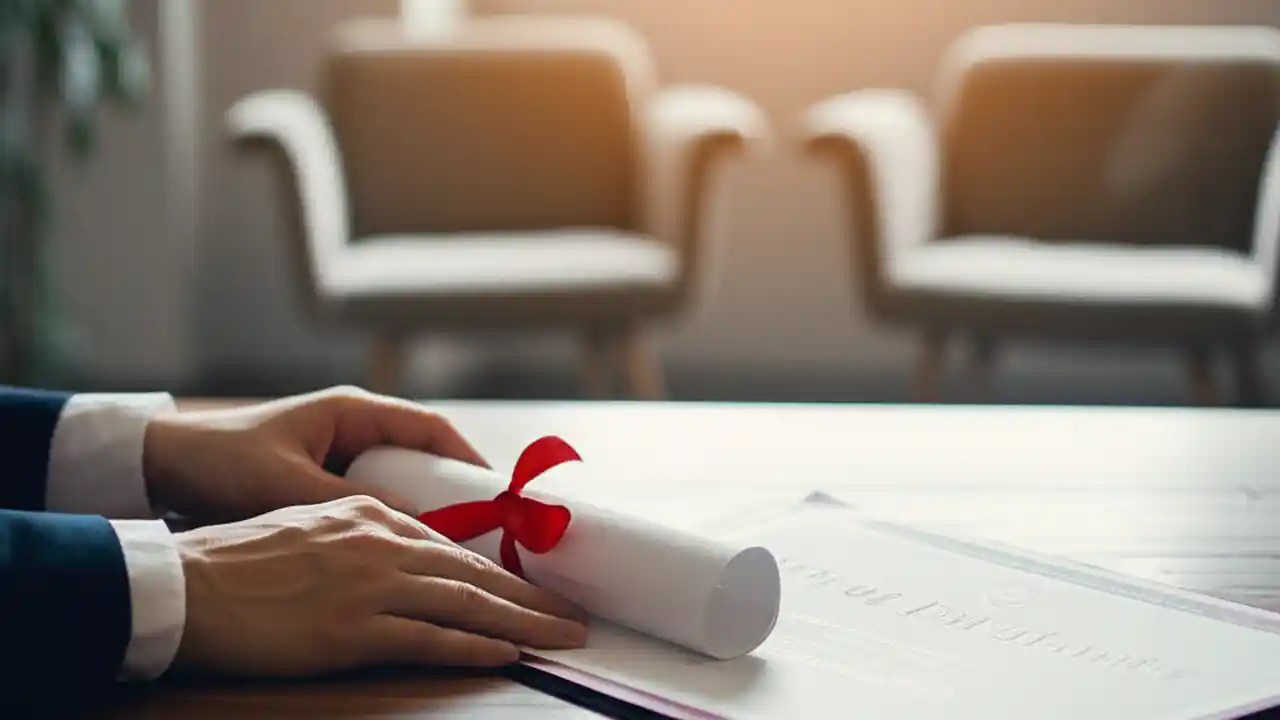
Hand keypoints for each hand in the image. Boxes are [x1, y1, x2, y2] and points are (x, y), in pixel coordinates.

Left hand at [143, 386, 484, 520]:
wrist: (165, 465)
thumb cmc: (222, 461)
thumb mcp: (287, 482)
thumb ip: (348, 502)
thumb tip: (413, 523)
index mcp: (353, 411)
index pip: (431, 428)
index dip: (468, 458)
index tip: (497, 493)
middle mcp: (355, 427)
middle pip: (426, 456)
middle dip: (457, 489)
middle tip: (486, 530)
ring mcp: (343, 453)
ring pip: (405, 479)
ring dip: (429, 507)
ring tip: (457, 545)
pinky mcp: (328, 478)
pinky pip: (379, 496)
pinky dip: (398, 519)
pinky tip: (406, 551)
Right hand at [173, 495, 588, 675]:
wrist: (183, 585)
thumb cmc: (233, 563)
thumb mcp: (305, 529)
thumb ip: (357, 539)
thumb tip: (398, 561)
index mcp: (365, 513)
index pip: (449, 545)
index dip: (497, 571)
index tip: (531, 587)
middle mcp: (378, 542)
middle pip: (472, 573)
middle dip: (530, 598)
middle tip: (573, 615)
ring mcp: (369, 585)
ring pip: (466, 604)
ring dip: (523, 623)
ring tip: (562, 637)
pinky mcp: (353, 629)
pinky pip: (429, 638)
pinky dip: (475, 646)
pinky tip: (507, 653)